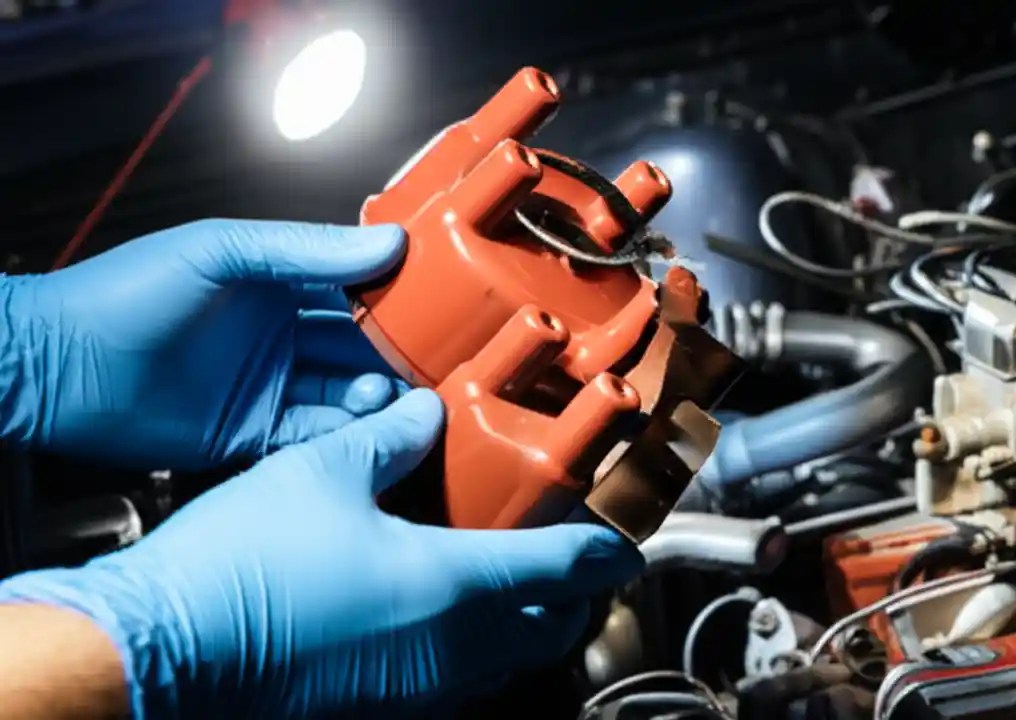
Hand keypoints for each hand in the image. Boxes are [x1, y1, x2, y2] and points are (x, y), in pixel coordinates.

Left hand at [0, 219, 408, 469]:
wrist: (56, 370)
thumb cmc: (123, 296)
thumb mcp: (221, 252)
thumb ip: (305, 249)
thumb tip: (388, 245)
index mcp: (277, 282)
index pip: (355, 287)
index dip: (398, 296)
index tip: (441, 304)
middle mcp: (280, 336)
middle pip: (361, 346)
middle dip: (398, 355)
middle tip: (435, 364)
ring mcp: (270, 387)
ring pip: (346, 394)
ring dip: (377, 396)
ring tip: (397, 397)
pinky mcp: (254, 435)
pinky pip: (316, 436)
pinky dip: (345, 433)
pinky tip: (366, 426)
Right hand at [0, 389, 641, 716]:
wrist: (159, 653)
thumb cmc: (239, 570)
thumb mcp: (319, 473)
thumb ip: (386, 440)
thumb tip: (422, 415)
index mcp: (453, 586)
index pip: (569, 571)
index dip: (609, 552)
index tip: (626, 540)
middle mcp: (450, 649)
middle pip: (553, 628)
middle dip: (577, 596)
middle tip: (574, 557)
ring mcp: (417, 688)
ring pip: (507, 659)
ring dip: (525, 622)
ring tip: (512, 578)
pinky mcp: (380, 706)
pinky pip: (455, 680)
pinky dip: (471, 647)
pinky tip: (437, 613)